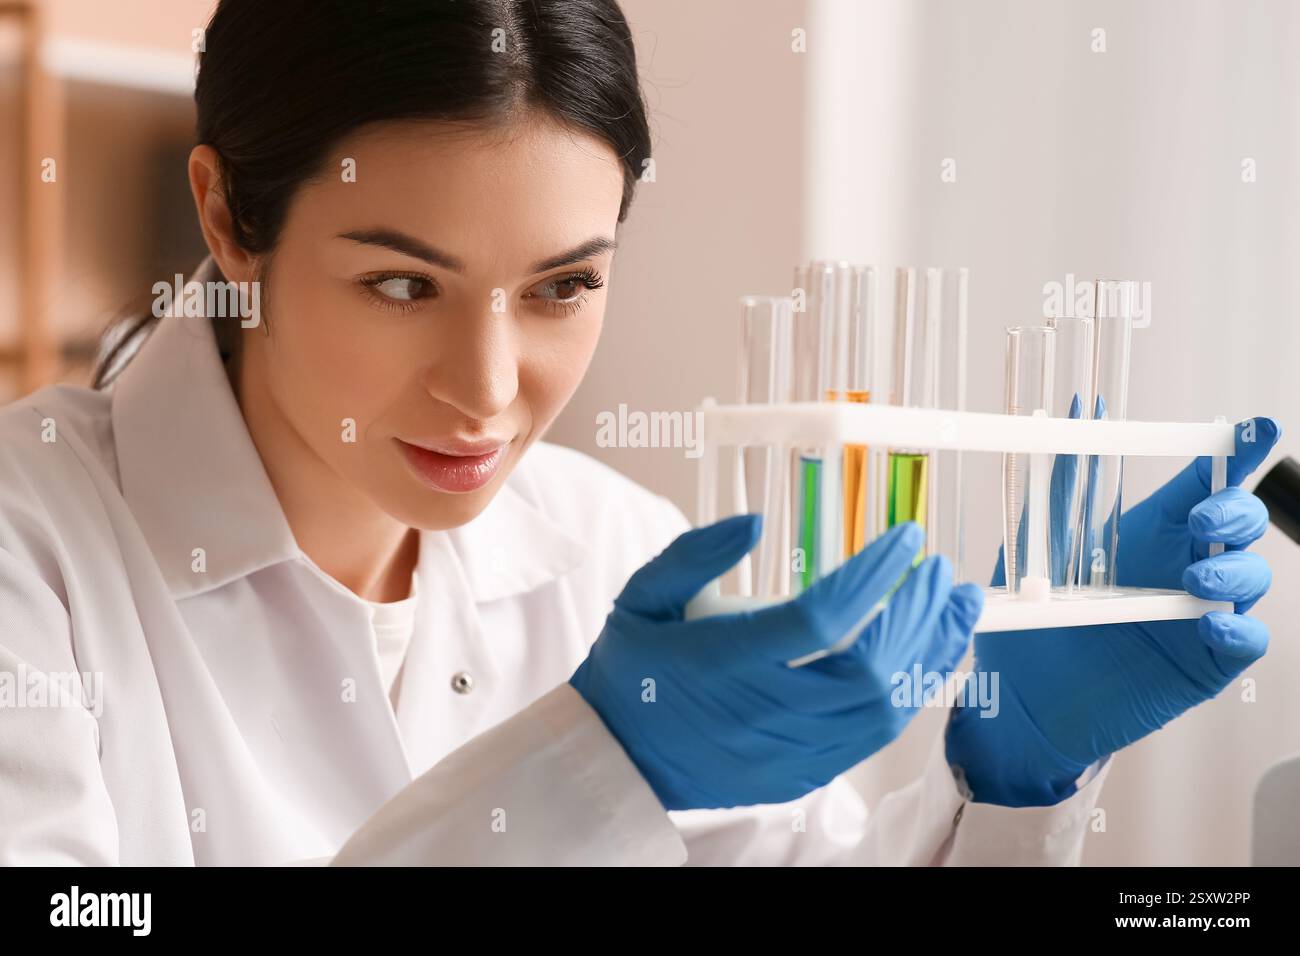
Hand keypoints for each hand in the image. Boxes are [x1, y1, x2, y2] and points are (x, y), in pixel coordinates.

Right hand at [571, 517, 983, 810]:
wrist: (617, 756)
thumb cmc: (632, 666)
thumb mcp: (640, 596)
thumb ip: (693, 553)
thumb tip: (756, 522)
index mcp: (721, 663)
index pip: (819, 619)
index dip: (874, 576)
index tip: (907, 538)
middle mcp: (761, 714)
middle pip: (867, 668)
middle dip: (916, 612)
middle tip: (938, 569)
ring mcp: (786, 753)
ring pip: (884, 708)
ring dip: (931, 651)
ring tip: (955, 604)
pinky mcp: (802, 776)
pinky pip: (875, 737)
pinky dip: (914, 690)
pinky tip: (931, 652)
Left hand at [946, 418, 1277, 805]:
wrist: (1020, 701)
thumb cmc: (1031, 621)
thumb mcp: (1036, 545)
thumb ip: (1061, 482)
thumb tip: (1080, 408)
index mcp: (1150, 532)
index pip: (1205, 482)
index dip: (1237, 452)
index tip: (1259, 428)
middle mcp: (1183, 567)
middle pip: (1241, 523)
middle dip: (1235, 512)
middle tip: (1201, 521)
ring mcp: (1199, 615)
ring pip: (1252, 577)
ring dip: (1235, 571)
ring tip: (1193, 581)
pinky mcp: (1203, 665)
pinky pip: (1245, 642)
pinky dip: (1239, 630)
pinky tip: (1212, 625)